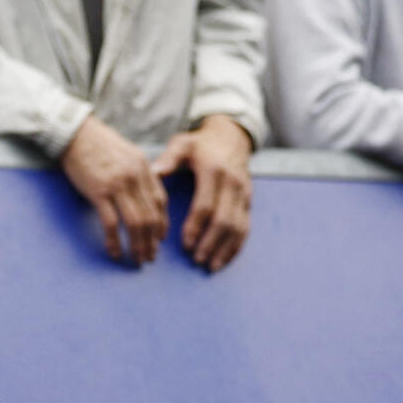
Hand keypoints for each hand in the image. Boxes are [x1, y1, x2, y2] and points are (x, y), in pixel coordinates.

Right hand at [60, 115, 168, 265]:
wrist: (75, 133)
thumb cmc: (97, 144)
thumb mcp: (126, 154)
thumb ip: (136, 174)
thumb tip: (140, 197)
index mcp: (144, 168)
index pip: (160, 201)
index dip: (162, 224)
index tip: (159, 239)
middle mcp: (135, 177)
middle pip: (150, 216)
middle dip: (151, 241)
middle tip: (149, 257)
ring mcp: (118, 185)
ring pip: (136, 223)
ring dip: (138, 245)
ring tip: (137, 259)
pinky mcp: (99, 192)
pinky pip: (112, 223)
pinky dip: (115, 241)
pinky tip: (115, 252)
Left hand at [153, 114, 253, 271]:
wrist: (231, 137)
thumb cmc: (200, 144)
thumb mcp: (182, 144)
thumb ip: (168, 158)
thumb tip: (154, 172)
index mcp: (213, 171)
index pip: (206, 204)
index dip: (196, 226)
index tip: (185, 244)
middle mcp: (233, 183)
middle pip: (224, 219)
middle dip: (210, 242)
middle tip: (196, 260)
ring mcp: (244, 193)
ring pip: (238, 226)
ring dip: (225, 248)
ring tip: (210, 266)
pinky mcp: (249, 201)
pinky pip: (246, 227)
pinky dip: (236, 246)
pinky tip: (224, 259)